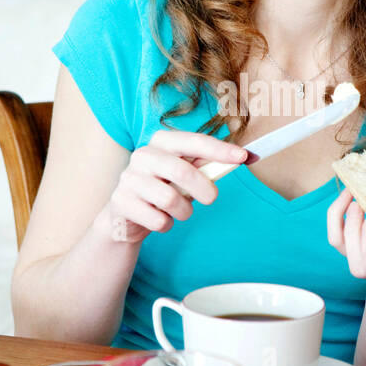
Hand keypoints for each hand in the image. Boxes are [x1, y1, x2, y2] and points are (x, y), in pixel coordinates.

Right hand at [106, 129, 247, 244]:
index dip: (220, 149)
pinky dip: (166, 225)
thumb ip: (208, 165)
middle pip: (181, 171)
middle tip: (212, 198)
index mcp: (160, 142)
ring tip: (179, 211)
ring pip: (169, 199)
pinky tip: (159, 220)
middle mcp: (142, 155)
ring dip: (183, 211)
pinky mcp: (120, 202)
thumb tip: (241, 157)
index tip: (244, 157)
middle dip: (204, 188)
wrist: (127, 215)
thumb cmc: (164, 189)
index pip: (193, 141)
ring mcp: (128, 178)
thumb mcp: (185, 174)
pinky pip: (157, 220)